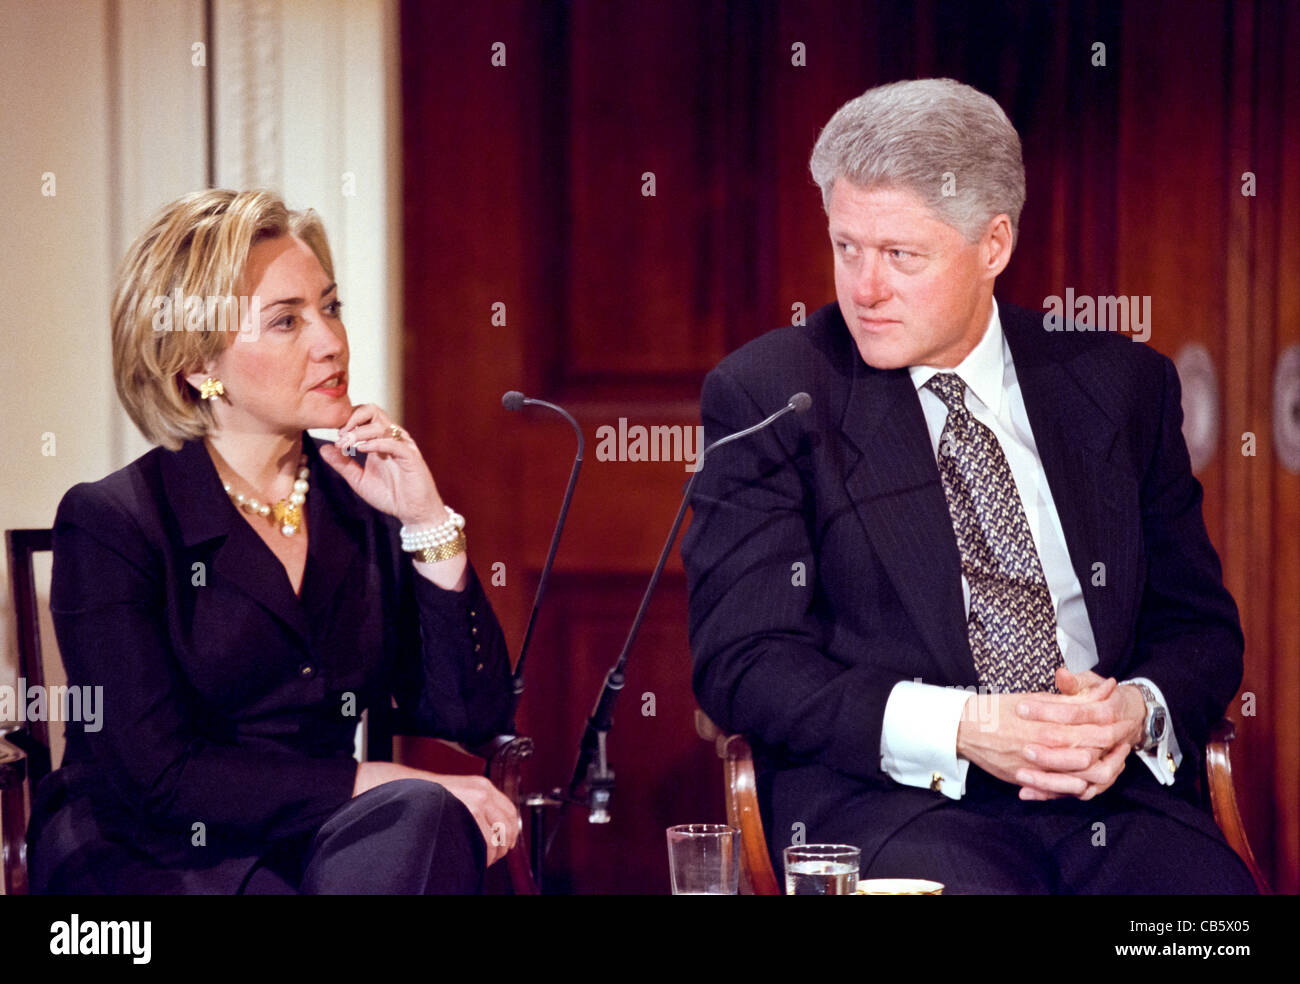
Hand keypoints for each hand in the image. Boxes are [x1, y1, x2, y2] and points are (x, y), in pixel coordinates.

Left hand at [318, 403, 444, 525]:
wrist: (412, 512)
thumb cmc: (390, 495)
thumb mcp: (358, 480)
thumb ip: (342, 464)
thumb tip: (324, 448)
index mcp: (379, 440)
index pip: (363, 415)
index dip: (347, 420)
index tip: (335, 435)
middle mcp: (391, 438)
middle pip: (373, 410)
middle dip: (352, 419)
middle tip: (340, 435)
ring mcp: (402, 446)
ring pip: (380, 425)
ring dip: (359, 433)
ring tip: (346, 446)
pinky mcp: (411, 457)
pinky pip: (393, 443)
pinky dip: (375, 443)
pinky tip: (361, 450)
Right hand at [352, 762, 520, 865]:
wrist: (401, 789)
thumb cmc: (425, 795)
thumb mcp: (458, 792)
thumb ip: (477, 805)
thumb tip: (493, 827)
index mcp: (482, 786)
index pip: (510, 811)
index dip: (512, 830)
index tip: (508, 842)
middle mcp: (482, 793)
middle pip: (508, 825)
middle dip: (504, 844)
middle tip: (494, 854)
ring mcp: (475, 803)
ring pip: (498, 837)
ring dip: (492, 851)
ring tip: (479, 856)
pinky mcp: (465, 814)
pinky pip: (485, 842)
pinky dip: (483, 854)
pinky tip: (472, 855)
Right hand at [956, 667, 1143, 800]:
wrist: (966, 727)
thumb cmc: (1001, 709)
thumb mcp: (1038, 698)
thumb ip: (1074, 696)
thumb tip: (1106, 687)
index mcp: (1049, 722)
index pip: (1092, 730)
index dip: (1112, 730)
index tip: (1122, 724)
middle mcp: (1044, 746)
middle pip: (1091, 756)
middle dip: (1111, 753)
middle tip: (1122, 745)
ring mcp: (1035, 766)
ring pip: (1079, 777)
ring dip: (1097, 772)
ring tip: (1108, 764)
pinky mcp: (1026, 779)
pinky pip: (1057, 790)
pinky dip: (1073, 787)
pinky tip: (1083, 781)